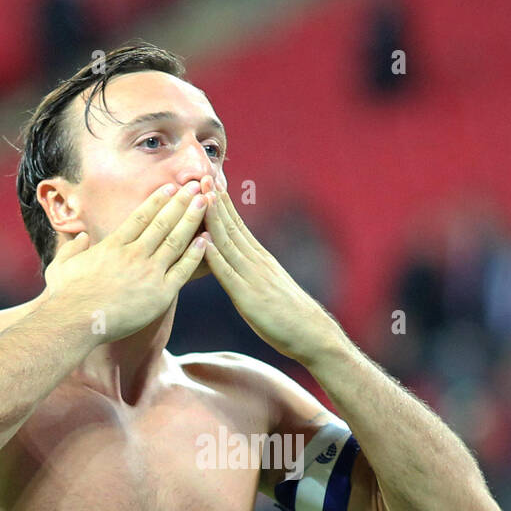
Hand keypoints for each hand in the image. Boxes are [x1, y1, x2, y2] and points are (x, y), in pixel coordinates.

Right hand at [41, 182, 208, 342]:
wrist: (74, 321)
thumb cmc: (64, 296)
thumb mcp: (62, 265)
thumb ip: (73, 248)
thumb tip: (80, 238)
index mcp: (113, 245)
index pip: (141, 217)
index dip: (158, 200)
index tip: (170, 187)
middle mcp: (133, 254)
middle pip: (163, 222)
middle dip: (181, 202)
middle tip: (197, 186)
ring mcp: (148, 273)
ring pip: (175, 240)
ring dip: (191, 220)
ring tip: (205, 203)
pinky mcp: (160, 294)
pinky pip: (182, 270)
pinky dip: (195, 254)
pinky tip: (206, 240)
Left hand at [199, 184, 342, 363]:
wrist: (311, 334)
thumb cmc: (289, 316)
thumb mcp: (269, 287)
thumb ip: (253, 272)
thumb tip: (239, 264)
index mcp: (260, 260)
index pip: (238, 226)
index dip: (223, 204)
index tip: (210, 183)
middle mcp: (257, 263)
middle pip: (232, 227)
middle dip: (215, 202)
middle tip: (201, 176)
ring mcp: (253, 278)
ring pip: (229, 243)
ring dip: (213, 220)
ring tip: (199, 198)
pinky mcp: (249, 297)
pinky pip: (229, 274)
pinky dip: (216, 256)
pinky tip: (203, 241)